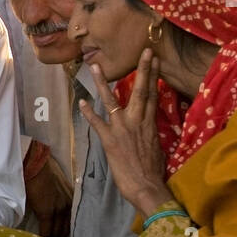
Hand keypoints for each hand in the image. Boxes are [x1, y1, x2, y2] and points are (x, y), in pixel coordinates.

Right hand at [25, 154, 71, 236]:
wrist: (35, 162)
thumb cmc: (42, 170)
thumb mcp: (56, 184)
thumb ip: (57, 196)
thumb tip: (50, 204)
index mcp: (72, 199)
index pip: (70, 222)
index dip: (64, 232)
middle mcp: (69, 206)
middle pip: (65, 230)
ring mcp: (59, 209)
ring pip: (57, 232)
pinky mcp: (47, 212)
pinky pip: (47, 231)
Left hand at [80, 48, 172, 216]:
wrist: (146, 186)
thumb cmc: (153, 170)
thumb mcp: (156, 146)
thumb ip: (150, 131)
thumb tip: (147, 125)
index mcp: (150, 123)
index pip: (153, 94)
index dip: (154, 75)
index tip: (156, 59)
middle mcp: (137, 121)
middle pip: (141, 90)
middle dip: (143, 69)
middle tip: (144, 50)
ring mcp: (122, 129)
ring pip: (112, 101)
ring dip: (102, 83)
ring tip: (94, 67)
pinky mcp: (109, 139)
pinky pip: (96, 122)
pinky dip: (88, 112)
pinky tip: (80, 101)